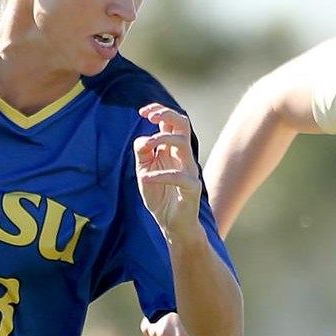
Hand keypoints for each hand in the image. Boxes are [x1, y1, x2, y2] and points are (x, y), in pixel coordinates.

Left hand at [134, 104, 202, 236]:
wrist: (172, 224)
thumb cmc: (159, 195)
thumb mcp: (144, 170)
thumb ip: (143, 153)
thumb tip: (143, 139)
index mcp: (172, 149)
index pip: (171, 121)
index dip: (159, 110)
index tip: (142, 112)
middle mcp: (183, 156)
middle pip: (183, 124)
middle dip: (167, 114)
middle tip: (149, 117)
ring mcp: (189, 170)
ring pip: (182, 143)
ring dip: (162, 139)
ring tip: (146, 146)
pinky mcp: (192, 188)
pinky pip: (179, 176)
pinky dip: (160, 175)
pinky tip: (145, 179)